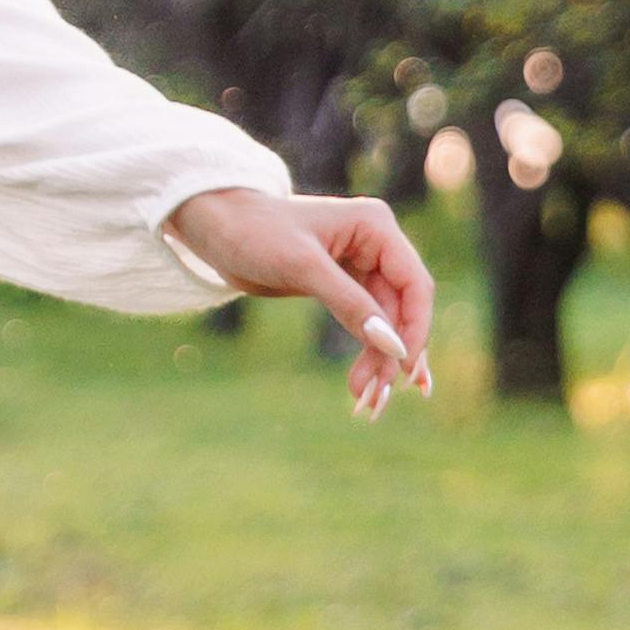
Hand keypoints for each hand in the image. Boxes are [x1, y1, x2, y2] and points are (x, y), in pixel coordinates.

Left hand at [164, 187, 433, 420]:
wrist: (214, 227)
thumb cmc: (254, 233)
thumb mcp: (302, 267)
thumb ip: (349, 304)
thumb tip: (392, 345)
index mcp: (375, 226)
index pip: (414, 284)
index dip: (414, 329)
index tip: (402, 370)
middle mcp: (374, 244)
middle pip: (401, 308)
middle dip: (392, 355)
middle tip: (375, 399)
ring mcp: (360, 265)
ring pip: (384, 321)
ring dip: (379, 361)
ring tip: (367, 403)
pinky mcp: (341, 285)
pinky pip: (366, 322)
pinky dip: (367, 351)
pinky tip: (368, 382)